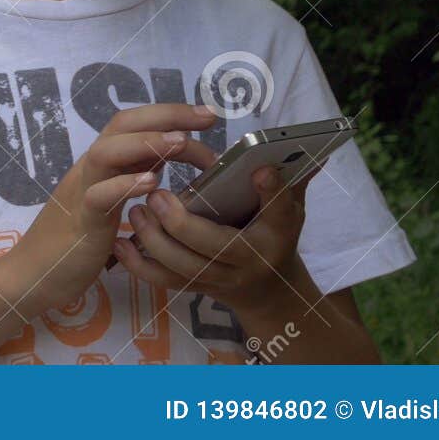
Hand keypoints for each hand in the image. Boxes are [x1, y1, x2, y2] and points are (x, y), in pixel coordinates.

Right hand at [4, 103, 219, 313]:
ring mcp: (82, 192)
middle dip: (168, 115)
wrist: (32, 274)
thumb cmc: (75, 241)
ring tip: (181, 142)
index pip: (133, 123)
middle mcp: (91, 169)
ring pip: (107, 152)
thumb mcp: (110, 202)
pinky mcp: (81, 222)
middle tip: (207, 117)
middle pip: (122, 124)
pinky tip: (153, 183)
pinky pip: (98, 197)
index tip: (207, 115)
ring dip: (147, 142)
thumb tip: (164, 159)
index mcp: (102, 164)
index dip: (170, 113)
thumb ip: (131, 178)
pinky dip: (124, 185)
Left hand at [113, 163, 316, 314]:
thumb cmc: (274, 237)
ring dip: (155, 241)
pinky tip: (121, 243)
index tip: (259, 169)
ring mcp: (218, 280)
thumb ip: (292, 182)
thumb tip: (317, 149)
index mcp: (274, 236)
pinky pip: (163, 282)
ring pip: (182, 268)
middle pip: (214, 247)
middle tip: (157, 194)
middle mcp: (246, 262)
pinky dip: (138, 266)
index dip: (271, 192)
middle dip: (182, 223)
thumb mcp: (290, 211)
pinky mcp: (195, 289)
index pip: (278, 213)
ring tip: (137, 211)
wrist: (268, 290)